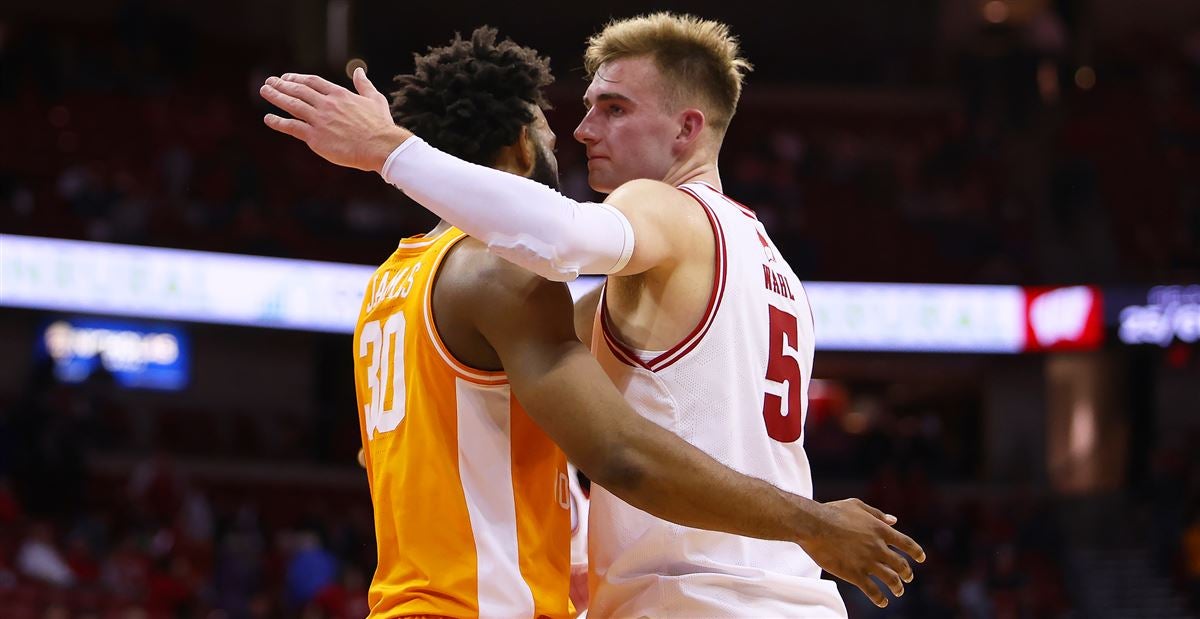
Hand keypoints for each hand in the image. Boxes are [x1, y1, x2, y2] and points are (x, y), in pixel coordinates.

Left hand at [259, 68, 409, 172]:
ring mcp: (319, 120)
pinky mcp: (315, 137)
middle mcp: (326, 104)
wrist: (380, 146)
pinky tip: (268, 118)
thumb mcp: (375, 99)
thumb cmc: (381, 125)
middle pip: (299, 90)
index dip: (297, 79)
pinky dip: (278, 122)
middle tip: (270, 82)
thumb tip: (360, 71)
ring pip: (292, 105)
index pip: (313, 82)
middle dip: (282, 85)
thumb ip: (364, 85)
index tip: (286, 78)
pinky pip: (291, 127)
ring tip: (264, 91)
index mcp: (339, 95)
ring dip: (276, 97)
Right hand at [800, 498, 924, 607]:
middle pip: (901, 565)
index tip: (921, 558)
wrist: (813, 525)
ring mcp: (867, 562)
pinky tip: (882, 602)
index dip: (916, 552)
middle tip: (908, 578)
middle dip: (907, 573)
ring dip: (897, 587)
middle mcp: (878, 547)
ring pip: (891, 580)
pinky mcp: (855, 574)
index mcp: (880, 530)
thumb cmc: (832, 511)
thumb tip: (894, 520)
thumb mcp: (856, 505)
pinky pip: (873, 591)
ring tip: (898, 591)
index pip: (907, 544)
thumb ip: (877, 513)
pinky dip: (880, 598)